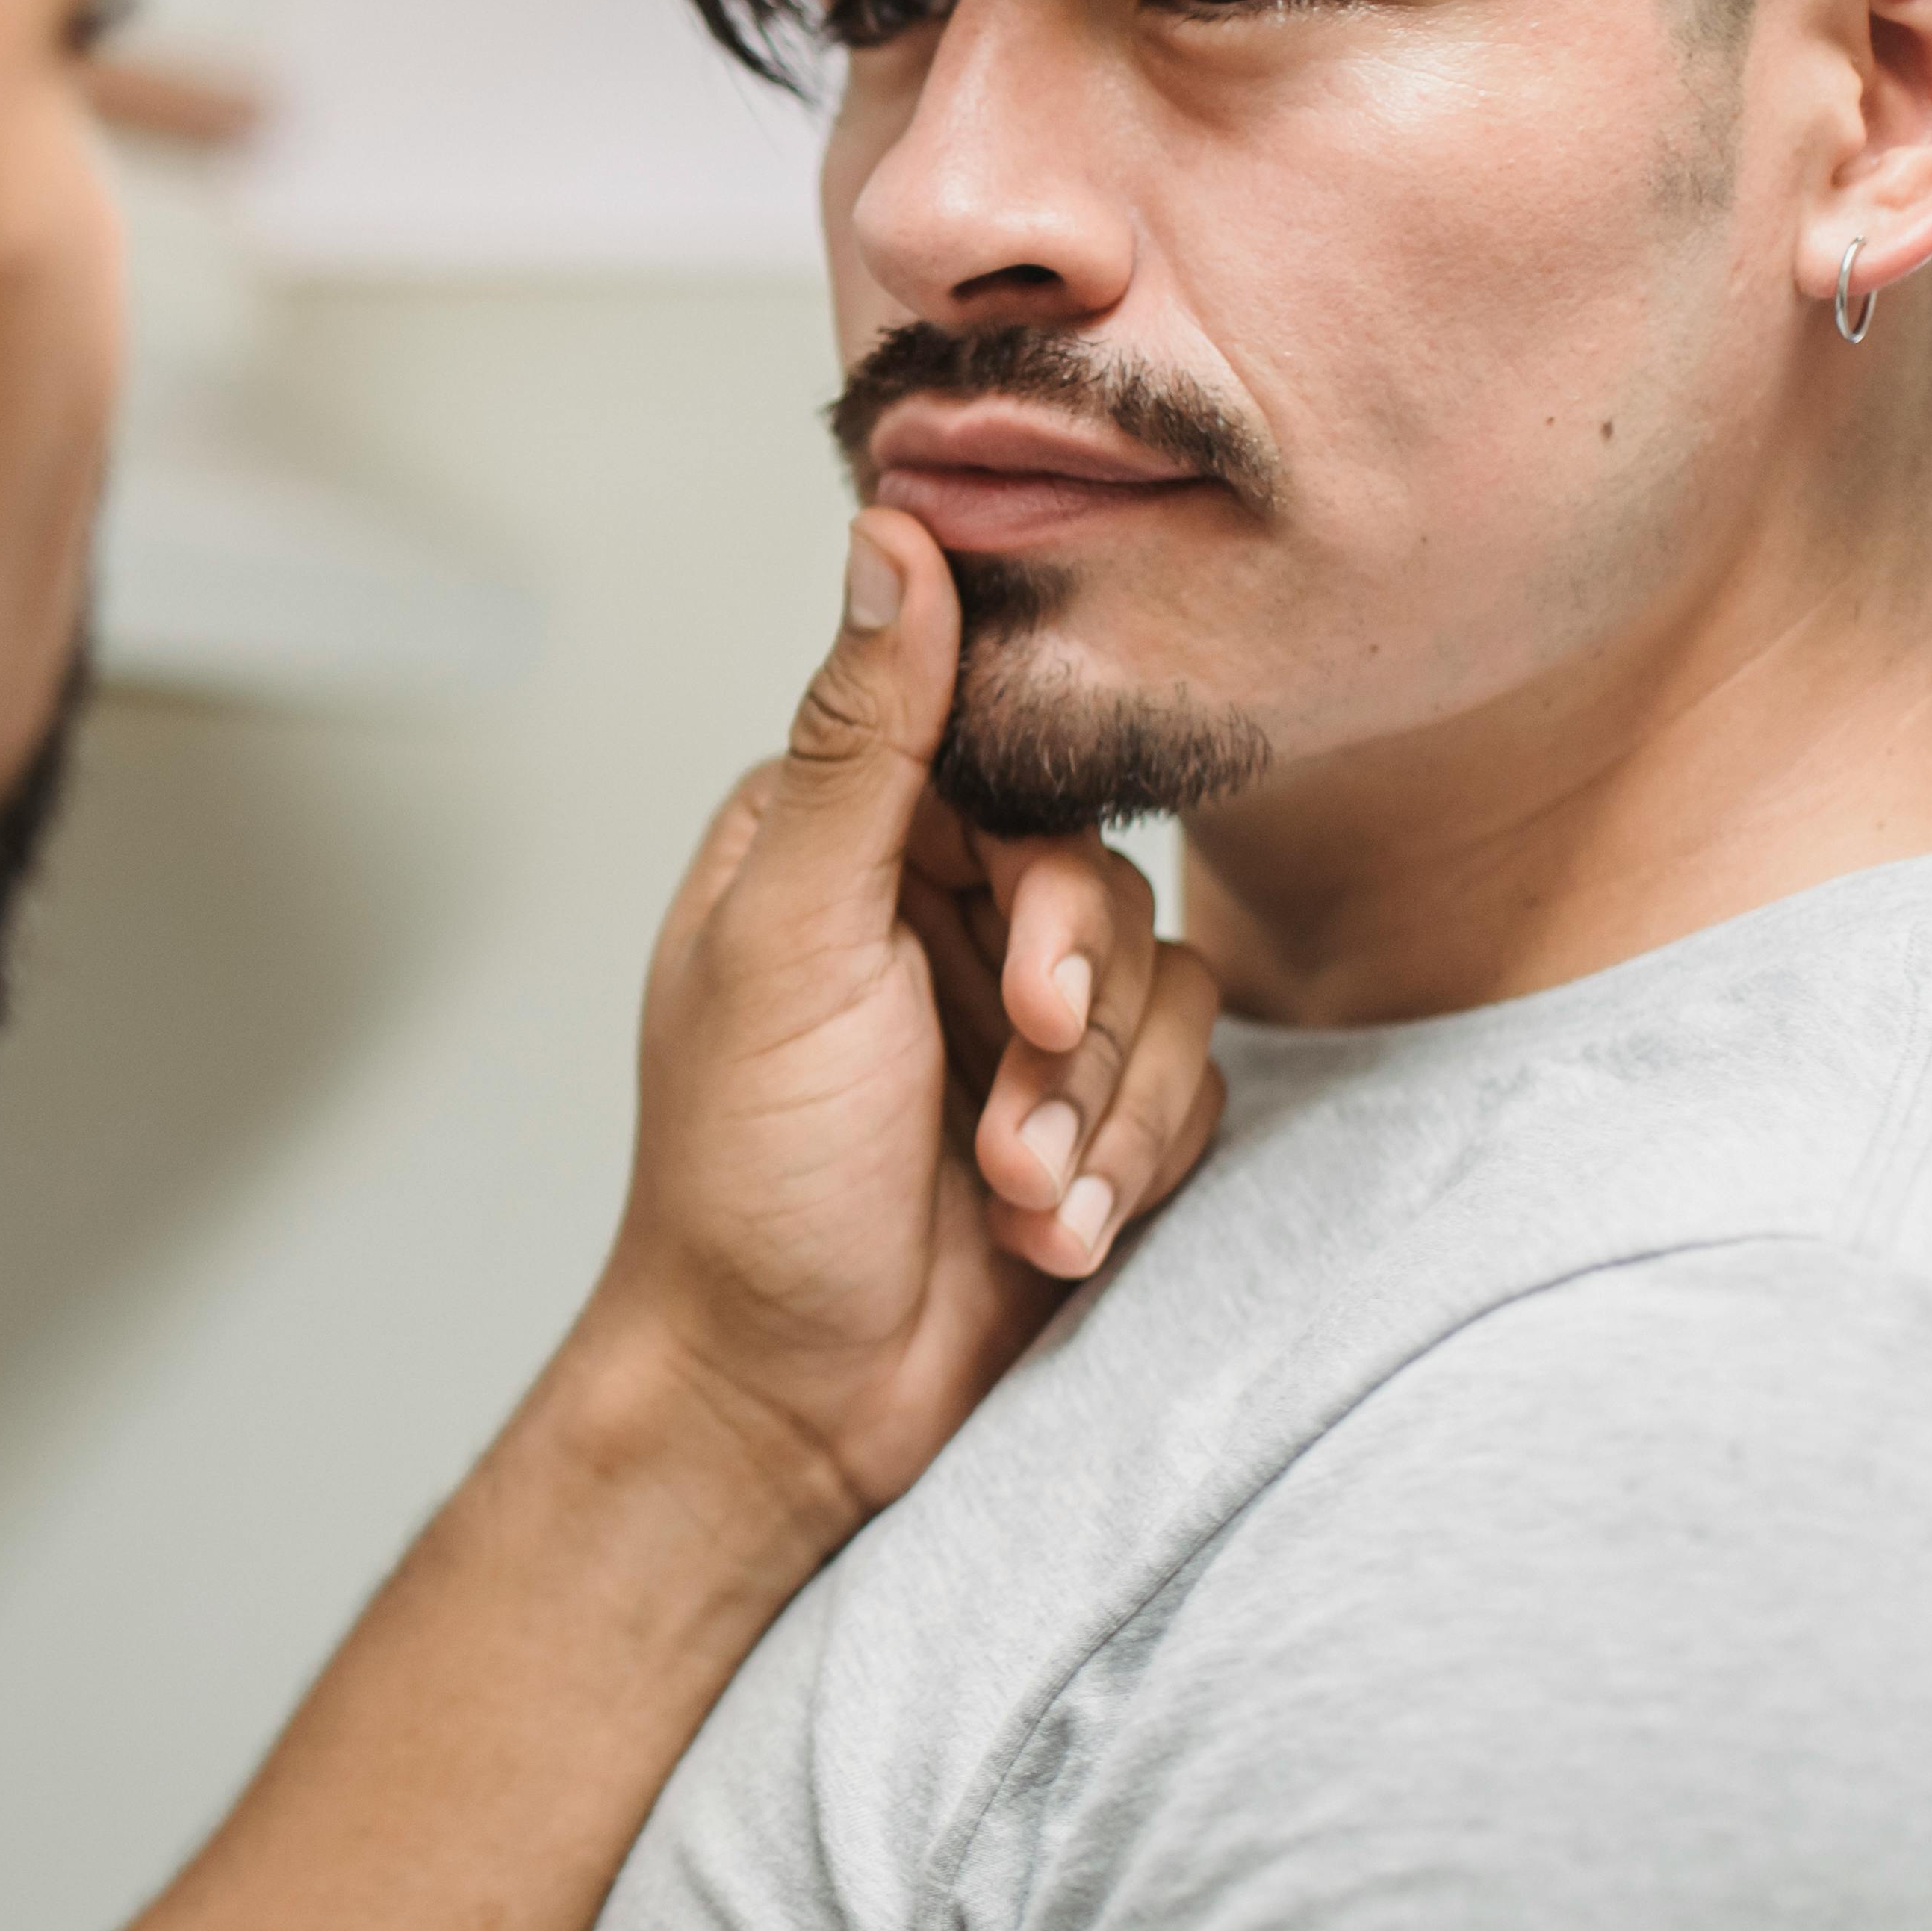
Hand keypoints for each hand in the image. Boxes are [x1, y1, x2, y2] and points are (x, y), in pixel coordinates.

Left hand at [588, 508, 1226, 1525]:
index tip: (1031, 981)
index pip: (1006, 762)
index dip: (1047, 876)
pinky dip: (1122, 1170)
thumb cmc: (747, 1179)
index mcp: (841, 838)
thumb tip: (894, 531)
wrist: (786, 1399)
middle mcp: (934, 906)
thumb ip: (865, 740)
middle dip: (1077, 1022)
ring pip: (1164, 990)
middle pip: (1106, 879)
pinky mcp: (1084, 1110)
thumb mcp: (794, 941)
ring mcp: (1015, 1013)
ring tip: (1012, 1201)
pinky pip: (1184, 1089)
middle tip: (1011, 1113)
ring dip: (1096, 1117)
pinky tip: (1045, 1240)